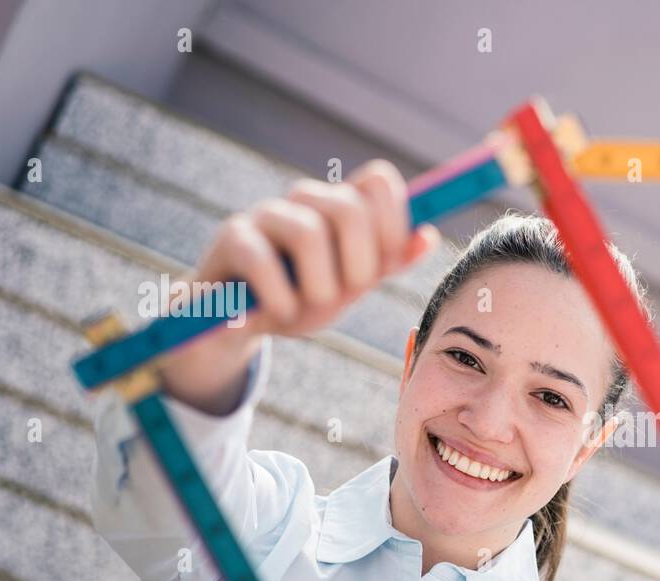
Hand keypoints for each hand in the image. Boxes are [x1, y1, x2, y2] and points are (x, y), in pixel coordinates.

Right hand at [186, 158, 439, 339]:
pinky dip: (281, 300)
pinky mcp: (231, 239)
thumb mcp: (351, 284)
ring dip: (318, 286)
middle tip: (346, 293)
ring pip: (309, 233)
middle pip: (349, 208)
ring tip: (307, 306)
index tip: (381, 268)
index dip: (391, 225)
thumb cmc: (301, 296)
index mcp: (339, 205)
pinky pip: (264, 263)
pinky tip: (278, 313)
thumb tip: (428, 235)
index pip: (378, 181)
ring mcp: (266, 214)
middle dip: (358, 264)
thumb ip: (389, 261)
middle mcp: (305, 199)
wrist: (237, 321)